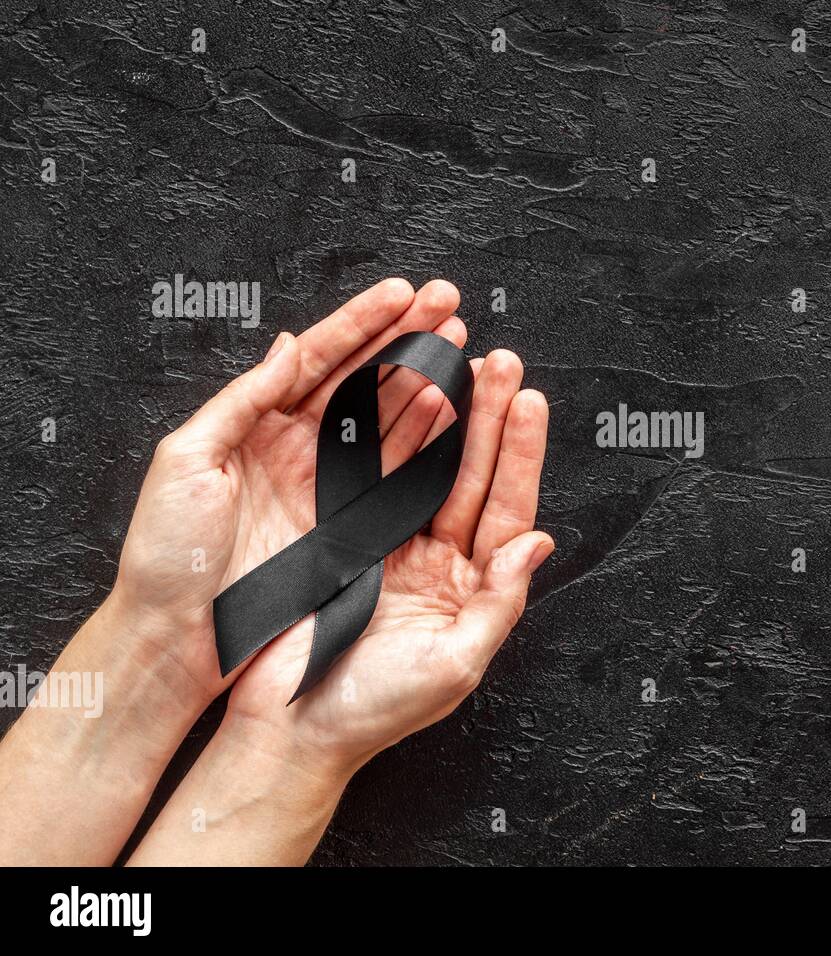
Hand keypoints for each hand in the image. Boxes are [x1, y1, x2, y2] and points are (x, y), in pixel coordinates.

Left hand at [112, 277, 480, 700]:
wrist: (177, 638)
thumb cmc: (166, 554)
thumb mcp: (186, 462)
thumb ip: (240, 401)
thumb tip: (286, 347)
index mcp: (254, 424)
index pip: (318, 358)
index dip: (362, 323)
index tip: (405, 294)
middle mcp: (297, 448)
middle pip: (362, 380)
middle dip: (407, 339)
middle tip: (448, 304)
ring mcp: (326, 487)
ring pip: (386, 420)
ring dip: (424, 381)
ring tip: (460, 348)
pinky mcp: (347, 527)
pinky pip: (393, 475)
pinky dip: (425, 441)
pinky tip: (450, 412)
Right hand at [222, 339, 552, 771]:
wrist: (288, 733)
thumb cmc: (372, 711)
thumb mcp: (453, 666)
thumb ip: (500, 603)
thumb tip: (540, 543)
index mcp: (469, 587)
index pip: (506, 506)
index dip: (519, 453)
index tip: (529, 399)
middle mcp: (436, 559)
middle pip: (470, 473)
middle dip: (487, 414)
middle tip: (499, 359)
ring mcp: (390, 545)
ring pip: (423, 464)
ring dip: (440, 413)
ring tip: (455, 358)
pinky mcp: (344, 538)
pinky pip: (370, 475)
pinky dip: (383, 434)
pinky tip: (396, 395)